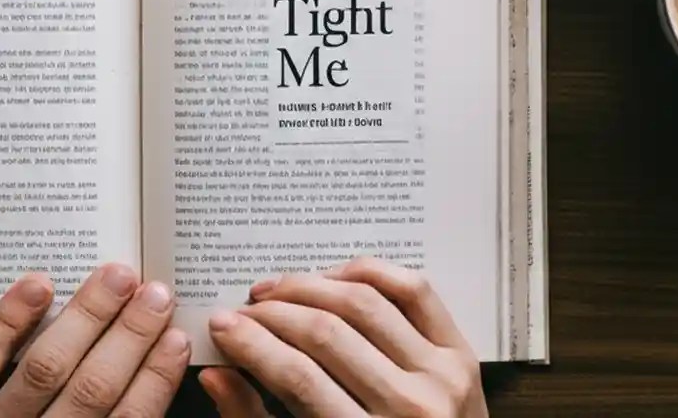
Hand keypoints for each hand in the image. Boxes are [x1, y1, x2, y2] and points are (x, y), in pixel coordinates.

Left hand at [0, 262, 189, 417]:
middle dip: (130, 337)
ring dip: (85, 318)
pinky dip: (8, 323)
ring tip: (114, 278)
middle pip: (91, 390)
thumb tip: (147, 388)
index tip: (177, 338)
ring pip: (42, 369)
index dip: (155, 380)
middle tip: (156, 293)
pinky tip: (38, 287)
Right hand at [200, 257, 487, 417]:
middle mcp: (412, 407)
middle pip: (327, 334)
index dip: (253, 344)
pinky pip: (414, 291)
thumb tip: (215, 373)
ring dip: (313, 286)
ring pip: (366, 304)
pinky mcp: (462, 354)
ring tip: (280, 289)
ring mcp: (443, 376)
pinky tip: (335, 276)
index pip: (298, 378)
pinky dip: (372, 272)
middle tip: (246, 307)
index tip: (223, 324)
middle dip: (275, 313)